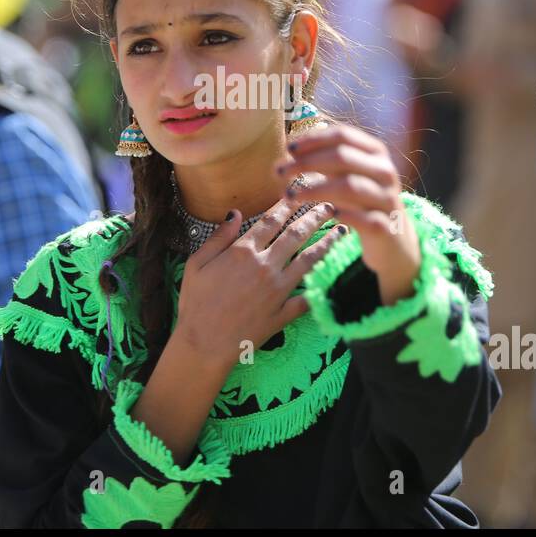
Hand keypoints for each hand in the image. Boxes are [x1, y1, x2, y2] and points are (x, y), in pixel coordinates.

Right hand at [172, 198, 341, 372]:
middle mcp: (264, 267)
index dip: (286, 204)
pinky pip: (307, 297)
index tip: (299, 192)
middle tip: (330, 205)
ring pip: (308, 260)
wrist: (202, 344)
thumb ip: (217, 238)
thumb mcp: (196, 264)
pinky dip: (321, 286)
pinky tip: (334, 275)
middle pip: (295, 235)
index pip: (270, 220)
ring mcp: (277, 291)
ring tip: (340, 231)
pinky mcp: (283, 313)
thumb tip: (234, 214)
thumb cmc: (195, 304)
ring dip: (326, 243)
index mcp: (242, 252)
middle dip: (314, 216)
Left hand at [276, 124, 421, 304]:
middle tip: (279, 172)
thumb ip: (322, 161)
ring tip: (290, 195)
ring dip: (314, 189)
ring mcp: (388, 199)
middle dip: (307, 162)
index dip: (313, 139)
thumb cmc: (361, 202)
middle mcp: (385, 171)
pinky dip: (342, 215)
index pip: (342, 135)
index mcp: (375, 152)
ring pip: (350, 186)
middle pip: (343, 157)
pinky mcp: (387, 226)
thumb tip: (288, 152)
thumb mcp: (345, 176)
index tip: (288, 149)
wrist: (392, 239)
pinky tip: (325, 215)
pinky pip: (362, 219)